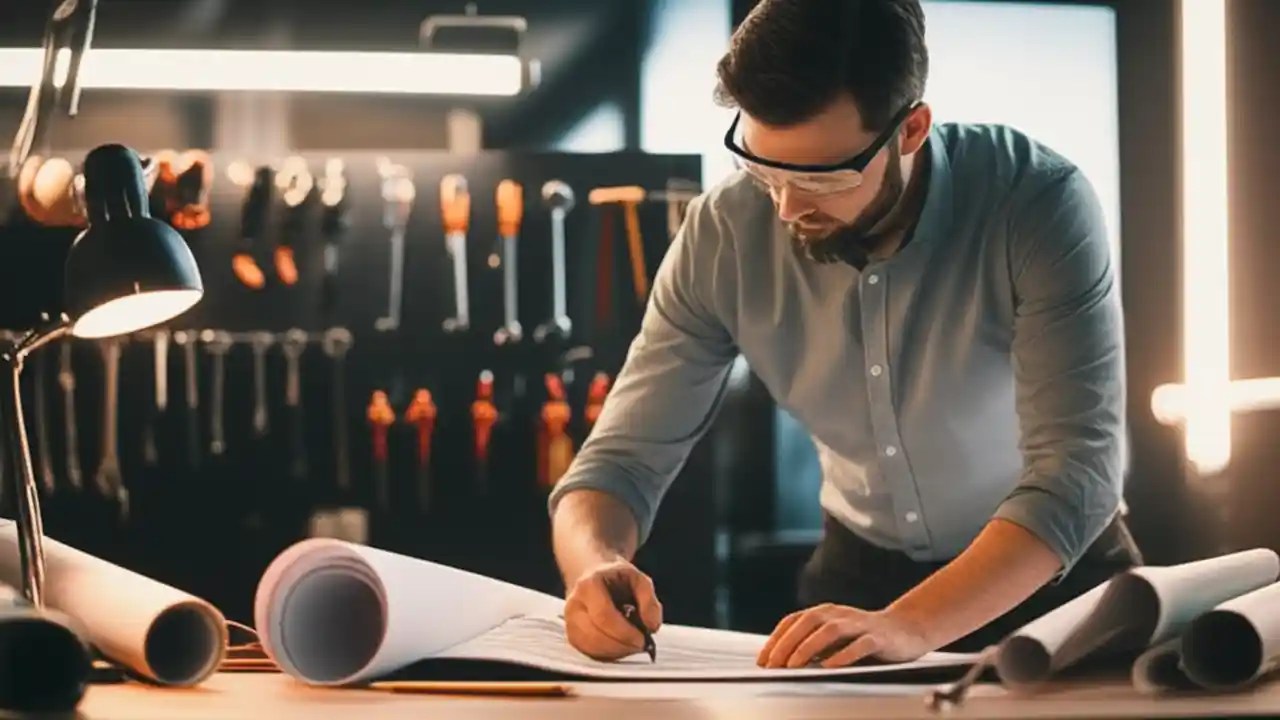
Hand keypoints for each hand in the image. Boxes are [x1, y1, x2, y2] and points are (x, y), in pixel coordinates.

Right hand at [564, 559, 662, 660]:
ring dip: (615, 652)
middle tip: (640, 644)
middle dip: (621, 646)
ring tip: (632, 644)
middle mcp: (574, 604)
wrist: (592, 575)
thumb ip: (649, 600)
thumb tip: (651, 627)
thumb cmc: (616, 579)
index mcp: (589, 585)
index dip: (624, 632)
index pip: (603, 616)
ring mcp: (570, 622)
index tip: (642, 639)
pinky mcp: (572, 637)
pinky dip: (608, 655)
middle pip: (594, 636)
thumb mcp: (638, 579)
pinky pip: (588, 654)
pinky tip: (621, 647)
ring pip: (590, 648)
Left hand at [756, 603, 932, 668]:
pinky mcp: (877, 637)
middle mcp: (838, 614)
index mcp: (824, 613)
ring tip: (795, 665)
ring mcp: (858, 624)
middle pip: (807, 623)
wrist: (906, 629)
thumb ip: (812, 646)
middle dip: (787, 644)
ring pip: (830, 631)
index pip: (793, 621)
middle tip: (774, 665)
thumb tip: (783, 663)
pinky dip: (843, 655)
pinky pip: (859, 644)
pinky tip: (830, 667)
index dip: (776, 640)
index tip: (763, 661)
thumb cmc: (864, 637)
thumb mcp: (834, 639)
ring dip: (809, 647)